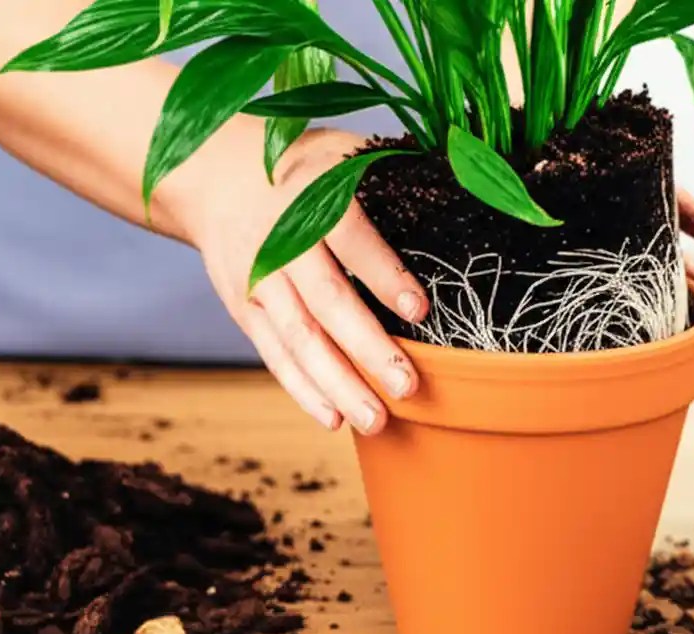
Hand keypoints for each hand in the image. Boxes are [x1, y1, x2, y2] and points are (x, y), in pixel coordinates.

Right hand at [192, 128, 428, 435]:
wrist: (216, 178)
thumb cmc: (304, 170)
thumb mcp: (346, 153)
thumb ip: (395, 176)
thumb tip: (476, 186)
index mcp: (314, 199)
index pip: (350, 239)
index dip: (383, 274)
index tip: (421, 310)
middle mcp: (281, 243)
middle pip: (325, 302)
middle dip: (367, 348)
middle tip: (407, 385)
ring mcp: (259, 280)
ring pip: (298, 339)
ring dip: (336, 384)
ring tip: (376, 420)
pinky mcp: (245, 310)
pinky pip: (275, 356)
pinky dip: (303, 390)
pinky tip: (334, 418)